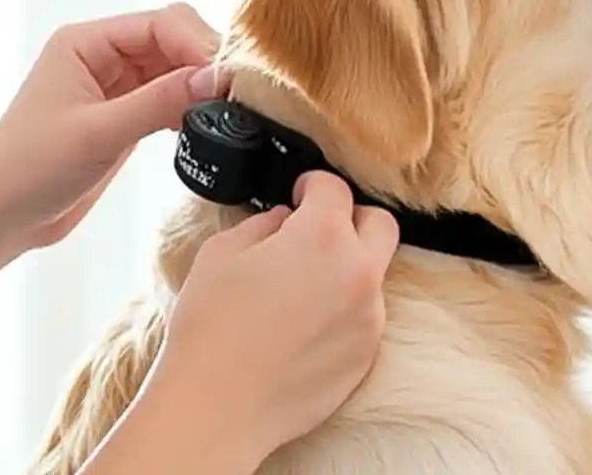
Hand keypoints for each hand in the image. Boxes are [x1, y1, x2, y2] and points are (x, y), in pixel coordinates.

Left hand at [0, 4, 227, 251]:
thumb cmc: (28, 169)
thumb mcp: (98, 134)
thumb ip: (159, 102)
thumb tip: (216, 78)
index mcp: (86, 42)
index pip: (162, 23)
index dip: (200, 45)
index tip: (228, 79)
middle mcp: (101, 56)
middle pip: (174, 40)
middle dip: (205, 62)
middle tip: (236, 96)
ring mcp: (114, 88)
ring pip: (176, 70)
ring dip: (201, 86)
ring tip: (228, 112)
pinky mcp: (123, 118)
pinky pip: (169, 100)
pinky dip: (191, 109)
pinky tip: (204, 127)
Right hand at [137, 172, 400, 466]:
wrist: (217, 406)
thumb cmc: (211, 328)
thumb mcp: (222, 252)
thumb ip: (264, 224)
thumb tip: (284, 220)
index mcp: (323, 237)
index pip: (335, 188)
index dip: (311, 185)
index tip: (300, 193)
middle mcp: (358, 273)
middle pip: (380, 224)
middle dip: (351, 219)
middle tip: (316, 231)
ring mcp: (369, 318)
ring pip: (372, 274)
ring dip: (345, 269)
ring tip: (300, 289)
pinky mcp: (366, 355)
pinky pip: (364, 317)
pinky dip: (342, 310)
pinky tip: (303, 326)